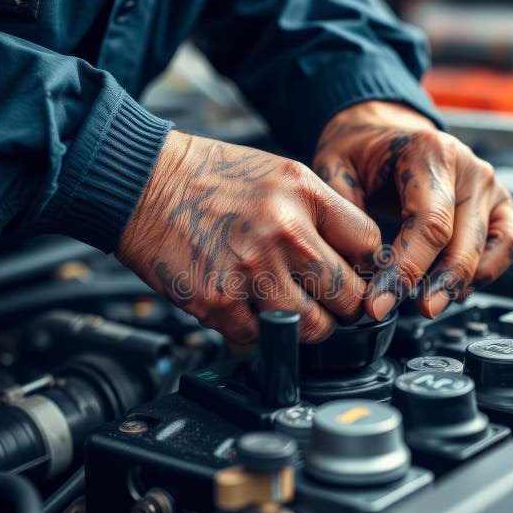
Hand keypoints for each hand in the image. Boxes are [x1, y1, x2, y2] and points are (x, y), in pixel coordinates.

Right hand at [117, 131, 381, 343]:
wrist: (144, 184)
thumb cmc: (212, 179)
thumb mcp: (282, 174)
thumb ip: (324, 213)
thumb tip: (360, 259)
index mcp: (304, 196)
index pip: (368, 247)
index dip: (365, 266)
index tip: (354, 273)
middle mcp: (284, 234)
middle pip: (349, 296)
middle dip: (343, 303)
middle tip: (328, 299)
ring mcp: (252, 272)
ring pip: (314, 328)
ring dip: (308, 325)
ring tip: (290, 305)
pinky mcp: (219, 302)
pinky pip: (262, 338)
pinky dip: (259, 329)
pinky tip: (248, 305)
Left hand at [313, 101, 512, 320]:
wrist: (383, 133)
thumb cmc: (361, 151)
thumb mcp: (334, 165)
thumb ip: (342, 209)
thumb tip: (353, 260)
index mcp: (429, 151)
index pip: (428, 222)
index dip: (406, 269)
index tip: (379, 301)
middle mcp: (468, 167)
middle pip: (462, 241)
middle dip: (434, 286)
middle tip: (402, 312)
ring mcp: (488, 186)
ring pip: (489, 248)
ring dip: (460, 284)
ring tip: (428, 304)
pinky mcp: (498, 204)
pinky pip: (507, 244)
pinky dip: (486, 273)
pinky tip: (455, 289)